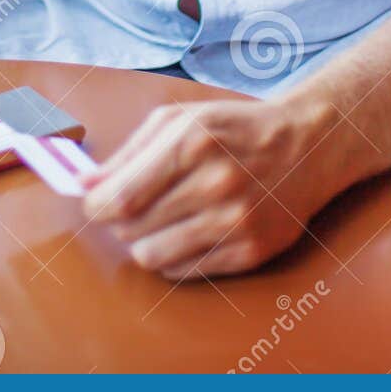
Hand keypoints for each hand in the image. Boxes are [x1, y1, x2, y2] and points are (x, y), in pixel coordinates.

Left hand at [81, 98, 335, 279]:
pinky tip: (186, 232)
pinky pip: (184, 272)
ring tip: (160, 220)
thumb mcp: (179, 119)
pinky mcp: (251, 252)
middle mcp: (214, 184)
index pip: (120, 199)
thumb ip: (128, 153)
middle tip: (133, 206)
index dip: (95, 208)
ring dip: (144, 242)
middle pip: (131, 230)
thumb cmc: (233, 129)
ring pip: (152, 256)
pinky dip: (173, 256)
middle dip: (120, 221)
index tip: (94, 205)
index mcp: (191, 143)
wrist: (306, 145)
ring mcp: (235, 222)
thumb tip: (84, 187)